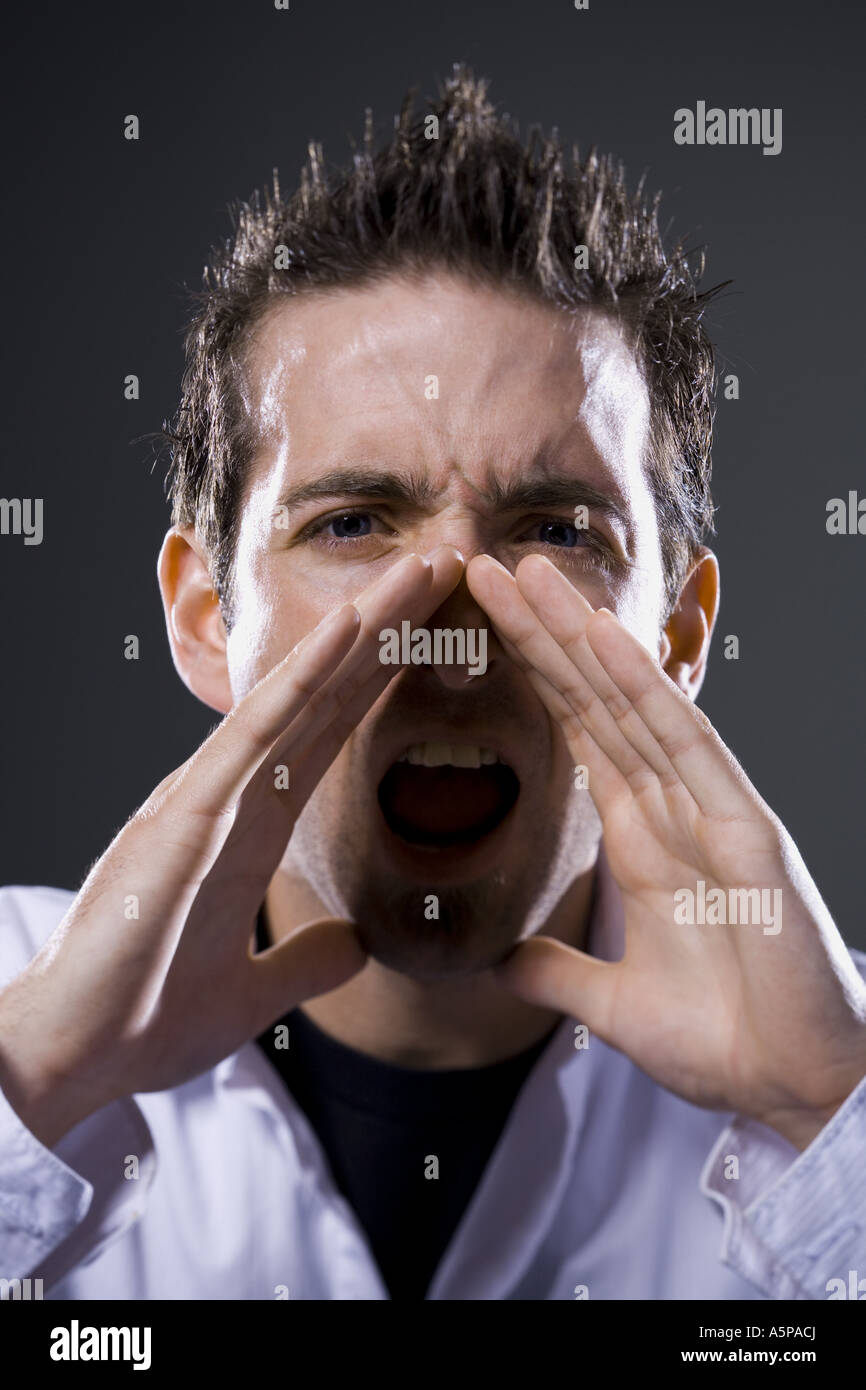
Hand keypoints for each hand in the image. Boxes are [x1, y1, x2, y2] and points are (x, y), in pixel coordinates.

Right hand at [0, 547, 463, 1147]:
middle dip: (387, 630)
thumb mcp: (253, 992)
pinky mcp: (189, 814)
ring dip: (363, 629)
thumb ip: (307, 961)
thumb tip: (356, 946)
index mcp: (249, 825)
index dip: (383, 679)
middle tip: (444, 565)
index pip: (330, 734)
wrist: (70, 1054)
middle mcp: (232, 792)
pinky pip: (259, 732)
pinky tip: (350, 631)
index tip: (434, 630)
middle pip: (326, 696)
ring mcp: (209, 795)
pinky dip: (305, 677)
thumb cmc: (143, 1017)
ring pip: (300, 693)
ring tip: (418, 570)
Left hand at [468, 553, 865, 1149]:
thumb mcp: (614, 1007)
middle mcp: (673, 808)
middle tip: (485, 566)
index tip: (480, 623)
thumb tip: (502, 962)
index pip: (576, 732)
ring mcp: (711, 810)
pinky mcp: (746, 830)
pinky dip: (647, 690)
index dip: (531, 674)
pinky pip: (687, 747)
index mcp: (642, 837)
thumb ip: (558, 973)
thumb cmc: (723, 1039)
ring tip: (529, 573)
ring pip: (635, 704)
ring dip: (581, 636)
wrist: (792, 1089)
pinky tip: (605, 640)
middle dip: (541, 632)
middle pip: (595, 700)